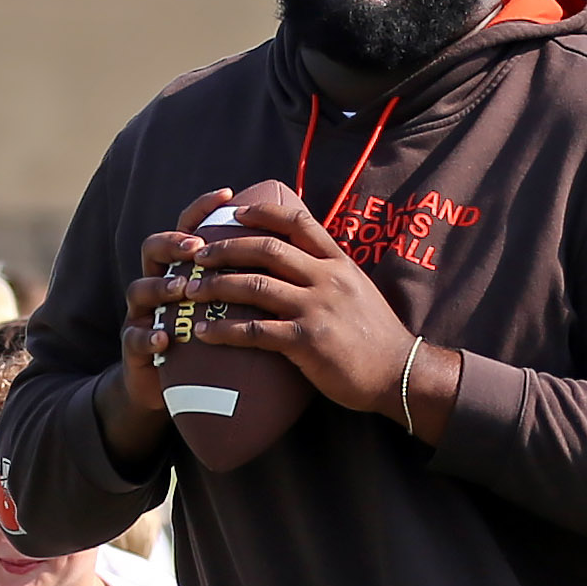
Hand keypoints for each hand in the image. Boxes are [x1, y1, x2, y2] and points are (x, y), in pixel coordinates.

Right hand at [107, 190, 238, 431]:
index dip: (202, 209)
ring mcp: (142, 314)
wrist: (174, 391)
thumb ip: (252, 281)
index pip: (189, 227)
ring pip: (140, 289)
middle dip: (173, 243)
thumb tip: (300, 249)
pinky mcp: (134, 347)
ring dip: (160, 286)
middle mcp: (158, 283)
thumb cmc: (211, 343)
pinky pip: (135, 337)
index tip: (226, 194)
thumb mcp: (232, 309)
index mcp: (183, 269)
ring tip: (182, 289)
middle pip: (154, 249)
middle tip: (198, 247)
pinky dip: (148, 336)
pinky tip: (164, 339)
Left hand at [129, 191, 422, 415]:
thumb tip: (300, 260)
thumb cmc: (375, 336)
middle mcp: (326, 278)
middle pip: (266, 249)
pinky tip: (204, 332)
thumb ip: (329, 273)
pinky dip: (224, 330)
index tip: (233, 213)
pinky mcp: (307, 341)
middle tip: (196, 254)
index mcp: (338, 262)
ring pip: (254, 286)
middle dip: (224, 248)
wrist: (398, 373)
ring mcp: (316, 308)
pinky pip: (254, 331)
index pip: (297, 222)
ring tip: (189, 290)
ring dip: (215, 286)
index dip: (262, 213)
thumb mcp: (357, 290)